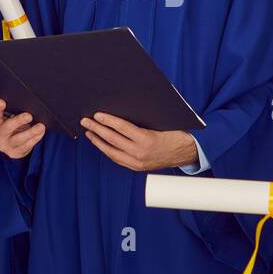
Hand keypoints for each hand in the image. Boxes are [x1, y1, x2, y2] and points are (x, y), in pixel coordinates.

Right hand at [0, 99, 45, 158]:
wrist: (10, 143)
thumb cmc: (11, 125)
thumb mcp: (8, 117)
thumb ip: (12, 111)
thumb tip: (26, 103)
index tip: (1, 101)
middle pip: (7, 127)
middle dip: (18, 121)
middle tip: (29, 116)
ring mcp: (5, 145)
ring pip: (18, 139)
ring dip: (31, 132)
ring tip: (41, 126)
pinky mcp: (14, 153)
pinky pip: (26, 146)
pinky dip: (35, 139)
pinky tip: (41, 132)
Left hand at [80, 112, 196, 171]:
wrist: (186, 152)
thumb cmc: (175, 132)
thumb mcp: (161, 122)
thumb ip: (142, 117)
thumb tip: (124, 106)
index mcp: (147, 139)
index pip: (122, 128)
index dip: (108, 121)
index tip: (97, 115)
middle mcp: (140, 153)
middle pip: (113, 140)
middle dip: (97, 129)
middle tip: (86, 121)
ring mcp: (138, 162)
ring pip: (112, 152)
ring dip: (98, 141)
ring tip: (89, 132)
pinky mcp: (137, 167)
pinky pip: (117, 159)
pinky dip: (107, 150)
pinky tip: (101, 143)